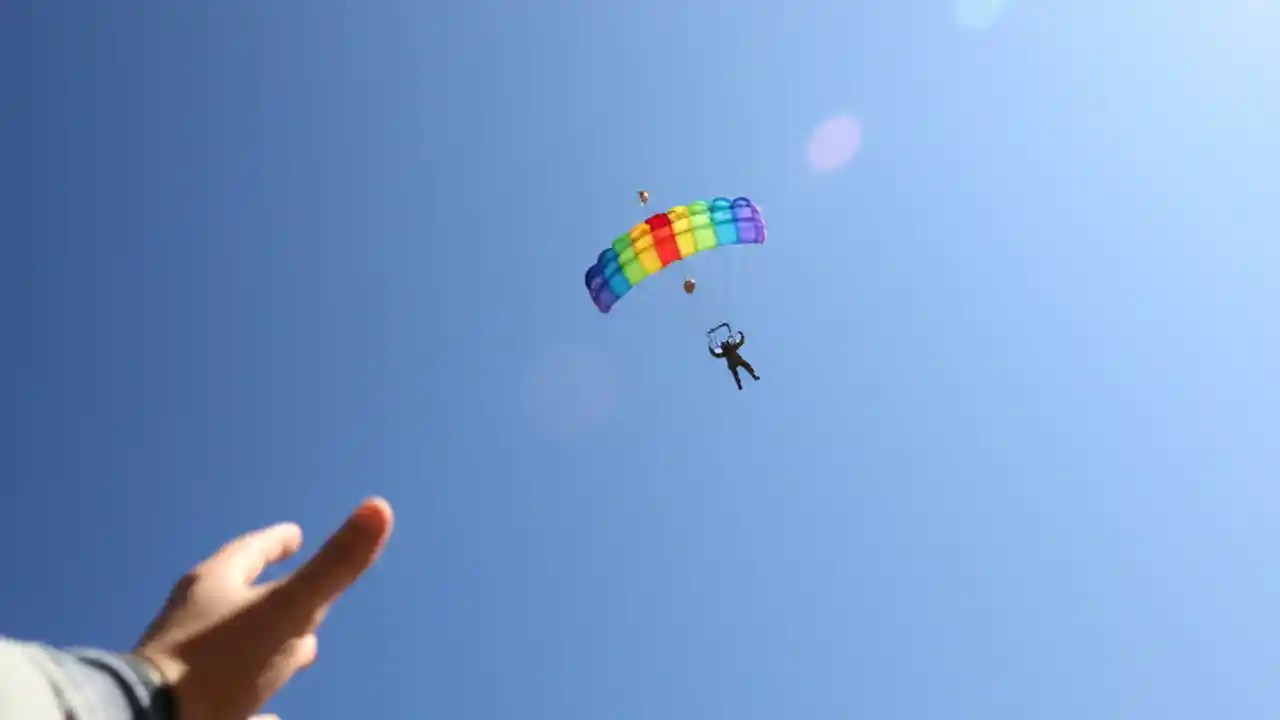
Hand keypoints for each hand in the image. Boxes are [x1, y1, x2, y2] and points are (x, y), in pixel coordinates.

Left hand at [133, 497, 393, 719]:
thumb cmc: (215, 664)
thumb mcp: (287, 611)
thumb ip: (334, 566)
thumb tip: (379, 506)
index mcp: (213, 585)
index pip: (250, 552)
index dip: (276, 542)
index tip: (294, 534)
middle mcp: (193, 619)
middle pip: (241, 599)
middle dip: (278, 596)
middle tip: (310, 599)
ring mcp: (183, 663)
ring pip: (234, 647)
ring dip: (269, 645)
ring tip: (301, 653)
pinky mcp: (184, 703)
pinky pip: (226, 698)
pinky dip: (254, 700)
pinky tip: (270, 718)